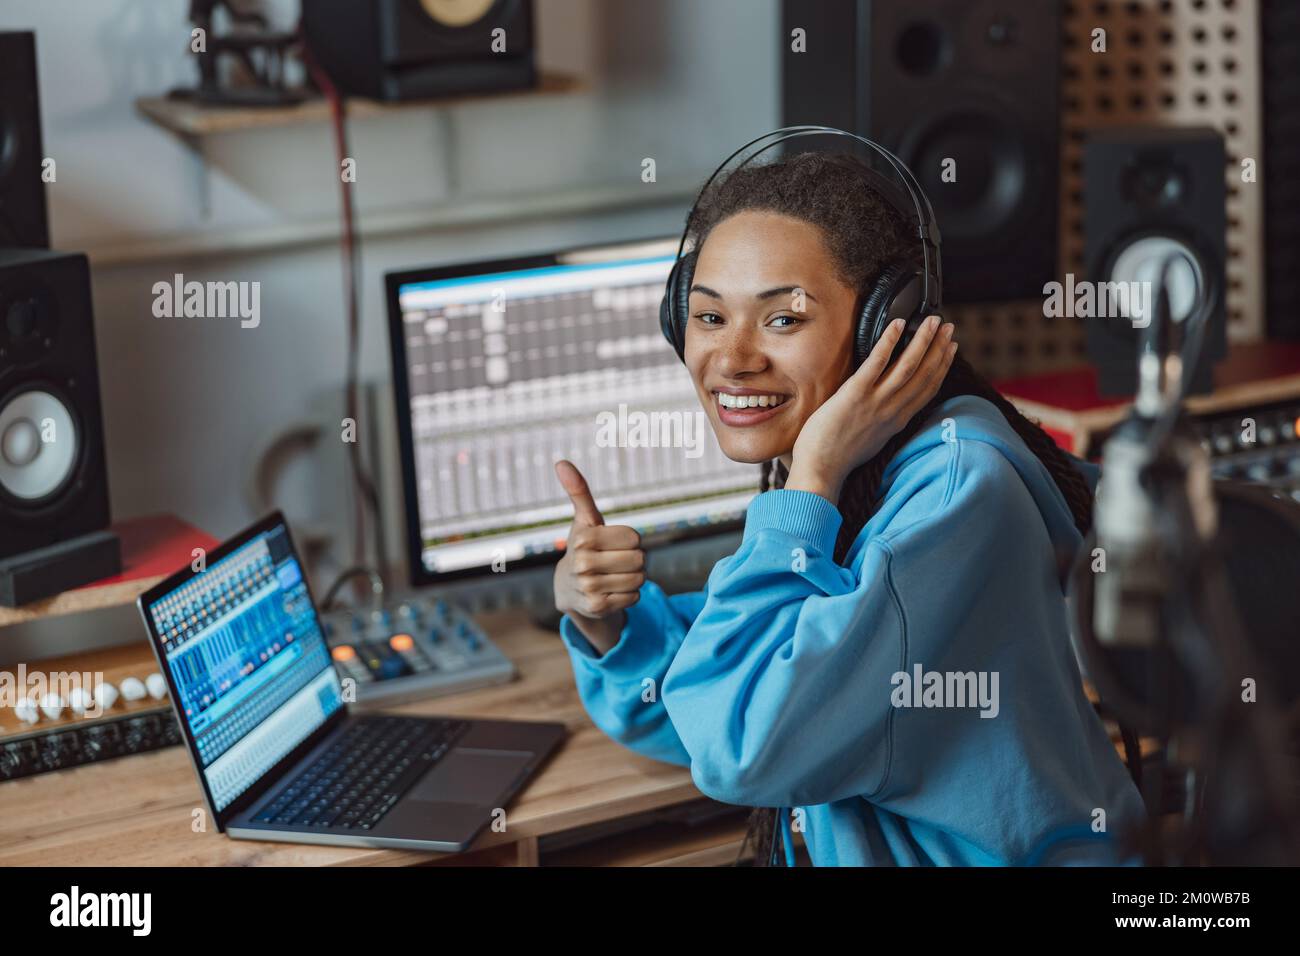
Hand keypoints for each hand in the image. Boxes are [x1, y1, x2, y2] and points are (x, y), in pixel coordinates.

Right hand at [553, 460, 645, 653]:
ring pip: (639, 579)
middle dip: (635, 560)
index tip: (614, 544)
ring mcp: (589, 587)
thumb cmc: (584, 547)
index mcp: (583, 539)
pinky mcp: (597, 607)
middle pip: (640, 559)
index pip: (635, 538)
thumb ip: (578, 491)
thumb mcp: (584, 520)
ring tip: (614, 576)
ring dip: (633, 578)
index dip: (631, 541)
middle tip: (616, 561)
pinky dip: (629, 595)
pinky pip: (633, 597)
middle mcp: (583, 564)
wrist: (568, 589)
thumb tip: (561, 462)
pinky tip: (612, 591)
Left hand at [786, 315, 956, 503]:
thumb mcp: (873, 441)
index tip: (950, 349)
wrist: (821, 471)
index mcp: (897, 421)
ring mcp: (876, 402)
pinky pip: (877, 363)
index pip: (928, 389)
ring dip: (924, 340)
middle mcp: (893, 411)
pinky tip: (898, 324)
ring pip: (908, 366)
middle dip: (939, 348)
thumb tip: (887, 408)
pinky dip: (889, 342)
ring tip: (933, 321)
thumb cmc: (838, 457)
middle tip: (948, 327)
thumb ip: (884, 422)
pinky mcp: (855, 395)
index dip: (942, 366)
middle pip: (924, 374)